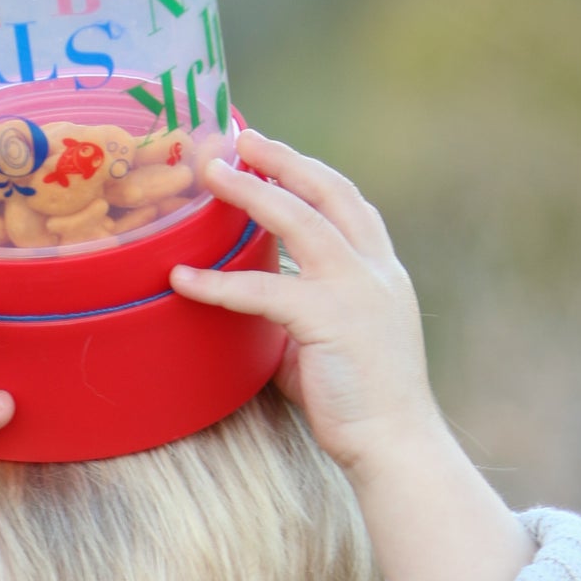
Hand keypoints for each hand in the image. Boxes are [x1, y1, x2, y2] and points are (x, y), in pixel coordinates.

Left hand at [172, 132, 530, 580]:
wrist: (397, 443)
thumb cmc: (363, 404)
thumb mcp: (332, 345)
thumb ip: (299, 317)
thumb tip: (256, 313)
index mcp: (381, 271)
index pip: (346, 201)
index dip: (307, 170)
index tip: (272, 149)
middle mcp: (374, 270)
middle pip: (326, 191)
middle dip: (281, 159)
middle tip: (239, 136)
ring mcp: (356, 291)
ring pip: (298, 222)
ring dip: (251, 193)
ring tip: (211, 174)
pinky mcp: (329, 322)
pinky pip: (265, 290)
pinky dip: (220, 283)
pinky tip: (183, 279)